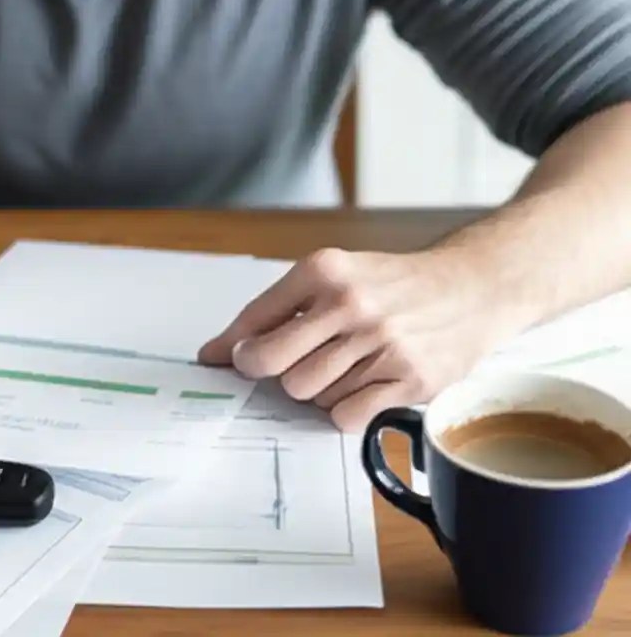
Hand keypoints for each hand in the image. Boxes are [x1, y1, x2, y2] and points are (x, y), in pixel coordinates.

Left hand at [199, 247, 519, 430]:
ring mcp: (382, 343)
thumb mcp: (337, 276)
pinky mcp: (409, 379)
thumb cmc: (392, 286)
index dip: (234, 349)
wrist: (472, 288)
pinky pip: (345, 415)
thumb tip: (213, 354)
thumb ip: (276, 311)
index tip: (229, 359)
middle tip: (282, 368)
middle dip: (267, 372)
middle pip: (273, 363)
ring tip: (341, 367)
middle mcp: (352, 305)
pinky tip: (362, 386)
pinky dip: (343, 410)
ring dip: (315, 389)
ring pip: (308, 393)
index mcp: (326, 271)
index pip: (254, 321)